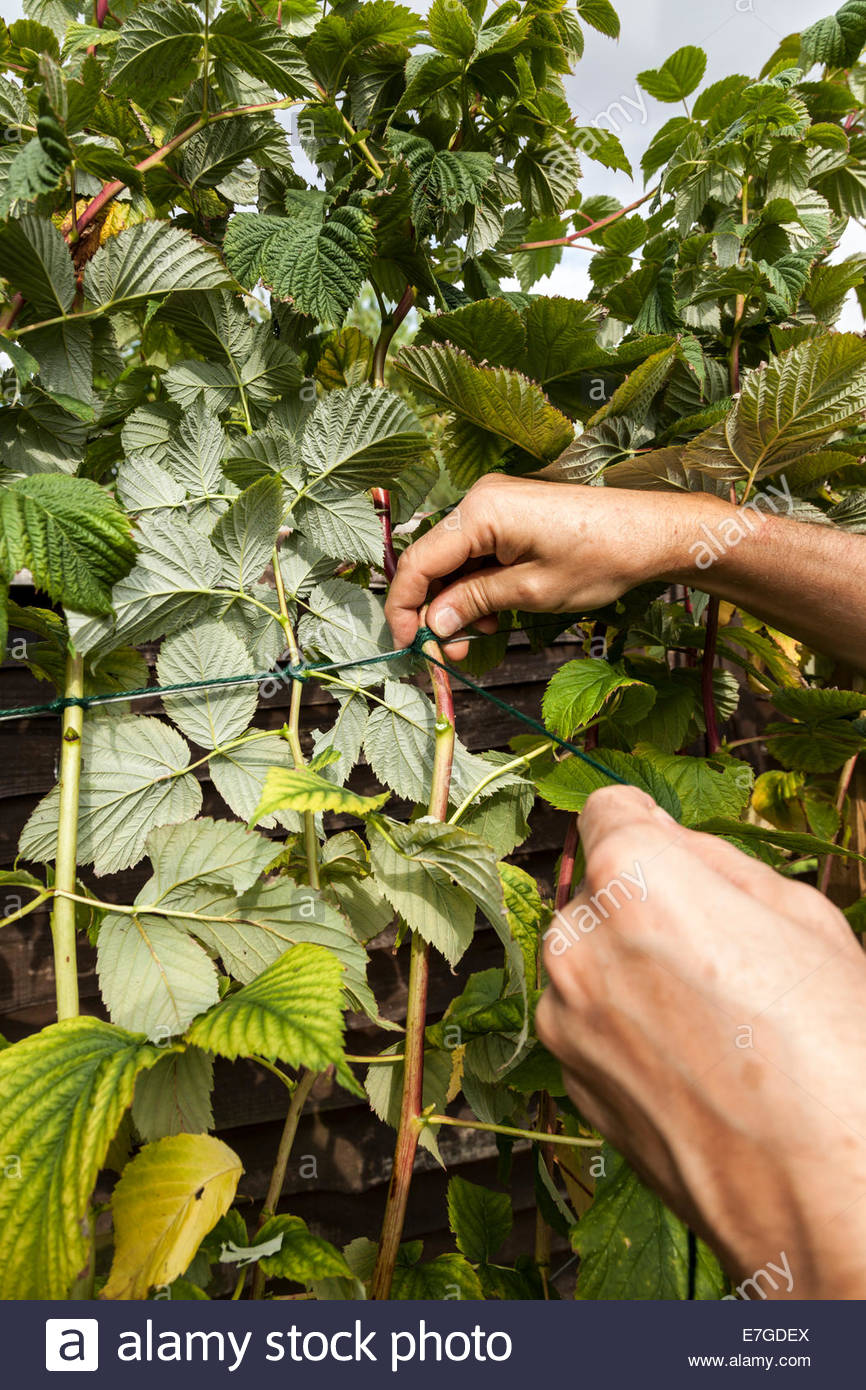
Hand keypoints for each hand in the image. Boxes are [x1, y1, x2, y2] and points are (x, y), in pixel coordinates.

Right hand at [385, 474, 719, 658]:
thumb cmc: (598, 559)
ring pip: (454, 561)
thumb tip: (432, 625)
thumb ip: (473, 603)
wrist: (651, 533)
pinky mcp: (511, 514)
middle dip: (435, 609)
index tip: (409, 645)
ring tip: (483, 635)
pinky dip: (478, 587)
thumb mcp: (530, 590)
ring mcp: (496, 504)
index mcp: (480, 511)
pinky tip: (496, 614)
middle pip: (433, 560)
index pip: (419, 561)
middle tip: (450, 652)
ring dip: (458, 602)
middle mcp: (480, 499)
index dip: (405, 607)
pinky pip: (477, 553)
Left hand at [535, 785, 865, 1297]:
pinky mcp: (570, 1080)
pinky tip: (693, 1060)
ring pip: (589, 959)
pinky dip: (625, 1025)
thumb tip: (666, 838)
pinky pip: (589, 1021)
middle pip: (596, 889)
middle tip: (718, 948)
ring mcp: (566, 1018)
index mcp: (634, 881)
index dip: (644, 819)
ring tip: (713, 1016)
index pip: (606, 809)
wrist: (826, 1197)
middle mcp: (578, 944)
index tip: (662, 837)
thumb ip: (714, 859)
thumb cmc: (835, 1055)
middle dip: (642, 902)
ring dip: (628, 967)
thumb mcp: (802, 915)